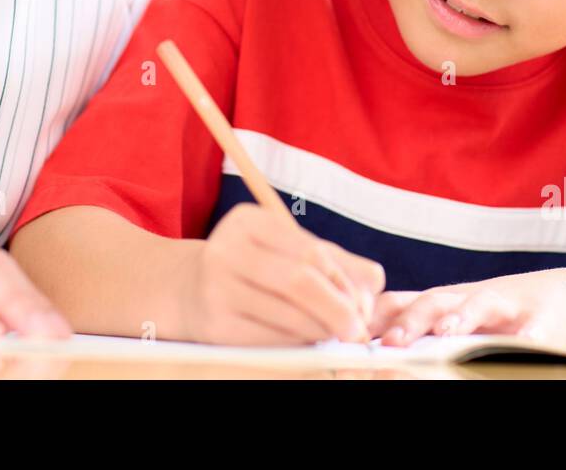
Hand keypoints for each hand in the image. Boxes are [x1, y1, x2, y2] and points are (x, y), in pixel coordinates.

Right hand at [177, 203, 384, 344]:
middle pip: (298, 281)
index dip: (343, 280)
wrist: (189, 290)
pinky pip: (269, 340)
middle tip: (358, 330)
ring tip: (335, 336)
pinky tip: (306, 343)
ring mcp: (215, 288)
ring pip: (286, 314)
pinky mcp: (214, 325)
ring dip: (321, 331)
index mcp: (248, 221)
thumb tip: (376, 281)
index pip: (310, 251)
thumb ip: (335, 261)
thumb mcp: (288, 252)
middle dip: (337, 309)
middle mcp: (226, 249)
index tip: (363, 303)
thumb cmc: (252, 268)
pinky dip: (296, 344)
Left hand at [371, 271, 565, 347]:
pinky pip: (534, 330)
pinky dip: (529, 337)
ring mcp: (503, 308)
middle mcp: (466, 301)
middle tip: (391, 343)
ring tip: (448, 334)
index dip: (377, 318)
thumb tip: (362, 338)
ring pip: (479, 306)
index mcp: (439, 304)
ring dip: (462, 318)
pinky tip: (524, 344)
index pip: (399, 304)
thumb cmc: (492, 313)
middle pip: (433, 302)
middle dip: (411, 321)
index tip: (353, 335)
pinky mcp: (541, 322)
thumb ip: (407, 318)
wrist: (560, 299)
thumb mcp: (445, 313)